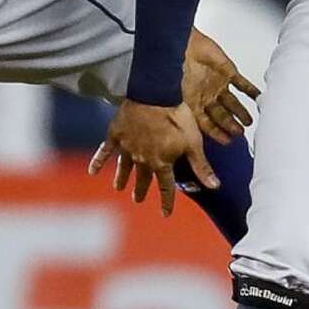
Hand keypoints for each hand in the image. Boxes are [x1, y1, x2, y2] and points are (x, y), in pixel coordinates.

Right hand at [89, 98, 216, 215]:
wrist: (154, 95)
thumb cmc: (177, 117)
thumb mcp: (194, 143)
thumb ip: (201, 166)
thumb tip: (216, 186)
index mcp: (162, 162)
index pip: (165, 188)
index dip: (166, 201)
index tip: (165, 214)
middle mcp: (143, 160)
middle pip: (143, 178)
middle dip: (141, 190)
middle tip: (137, 199)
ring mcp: (127, 148)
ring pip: (124, 168)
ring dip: (122, 178)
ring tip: (119, 188)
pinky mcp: (116, 135)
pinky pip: (105, 151)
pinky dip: (98, 161)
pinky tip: (92, 171)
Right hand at [183, 29, 257, 143]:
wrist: (180, 45)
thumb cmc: (175, 69)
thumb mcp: (179, 99)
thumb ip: (188, 116)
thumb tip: (190, 135)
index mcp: (192, 104)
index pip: (206, 124)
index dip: (217, 133)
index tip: (227, 141)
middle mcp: (205, 96)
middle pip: (221, 115)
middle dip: (230, 125)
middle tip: (240, 133)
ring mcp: (217, 84)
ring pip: (232, 102)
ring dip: (241, 112)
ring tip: (249, 121)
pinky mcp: (227, 71)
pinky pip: (242, 83)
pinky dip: (251, 91)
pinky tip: (258, 97)